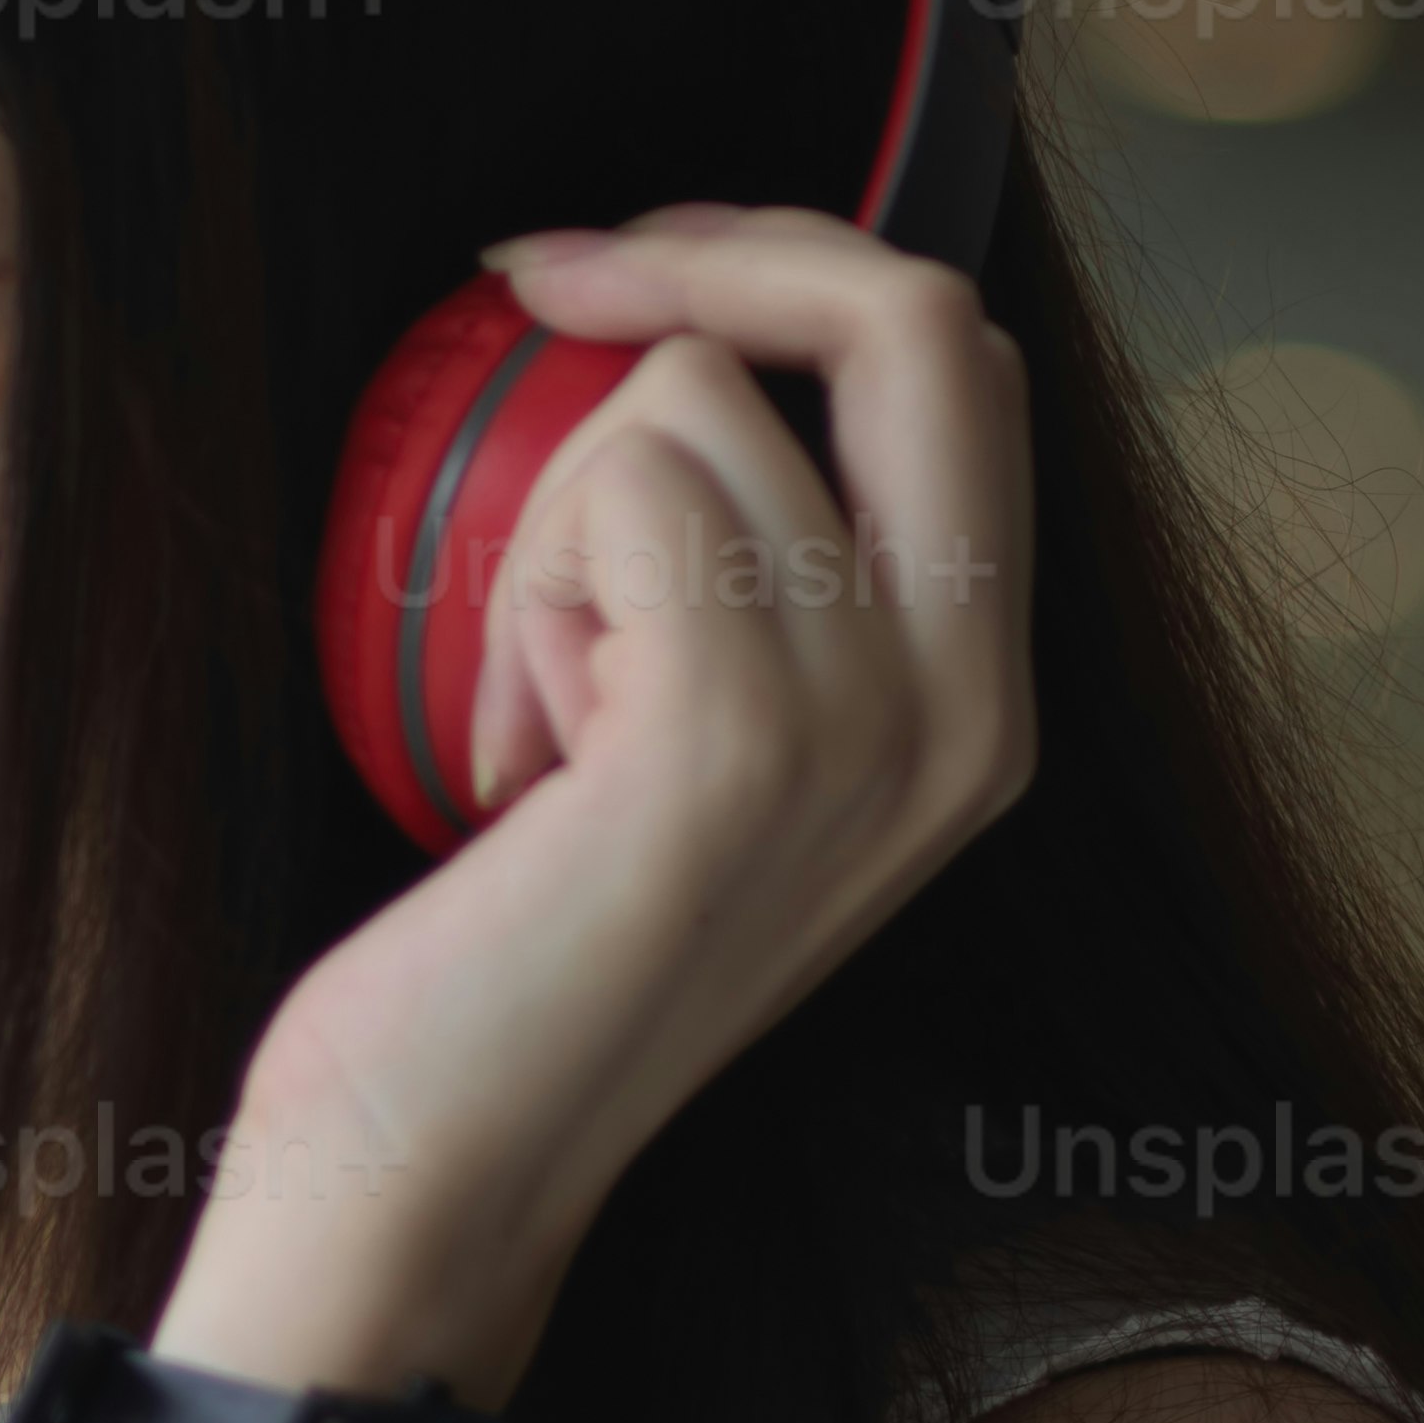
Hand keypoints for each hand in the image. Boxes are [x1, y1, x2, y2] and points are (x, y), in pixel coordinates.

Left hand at [188, 207, 1031, 1394]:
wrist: (442, 1170)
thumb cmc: (527, 954)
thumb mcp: (707, 739)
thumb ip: (770, 570)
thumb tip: (698, 336)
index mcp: (981, 706)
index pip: (961, 366)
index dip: (791, 265)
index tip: (621, 267)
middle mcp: (968, 711)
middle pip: (915, 320)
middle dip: (714, 252)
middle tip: (538, 285)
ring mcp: (871, 720)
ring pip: (693, 402)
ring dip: (556, 527)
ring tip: (538, 720)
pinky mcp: (738, 731)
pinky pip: (621, 483)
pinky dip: (521, 596)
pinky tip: (512, 764)